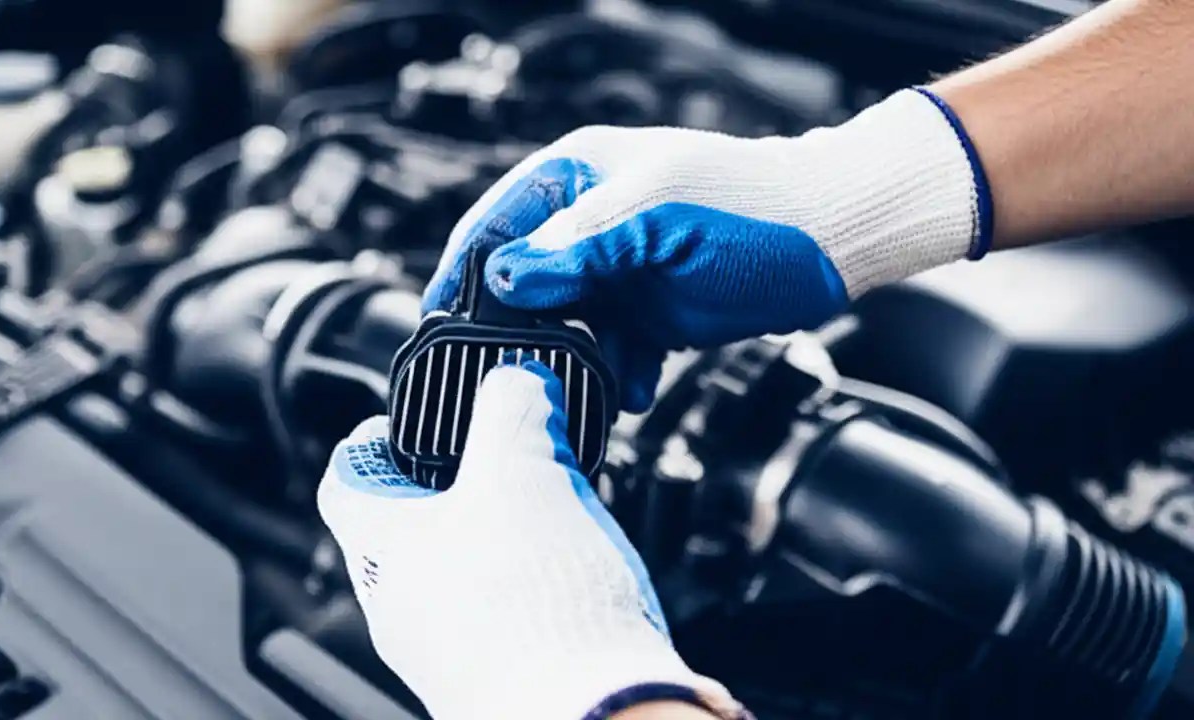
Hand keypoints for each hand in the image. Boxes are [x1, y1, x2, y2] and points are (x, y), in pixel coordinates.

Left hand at [318, 362, 744, 719]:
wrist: (592, 717)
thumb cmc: (536, 607)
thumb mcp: (523, 468)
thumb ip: (514, 408)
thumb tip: (516, 382)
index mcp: (383, 550)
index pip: (344, 482)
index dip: (368, 441)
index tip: (398, 422)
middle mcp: (401, 609)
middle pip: (404, 530)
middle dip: (452, 488)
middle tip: (500, 460)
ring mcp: (445, 653)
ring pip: (455, 575)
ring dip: (495, 538)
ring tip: (550, 514)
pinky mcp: (495, 680)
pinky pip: (497, 617)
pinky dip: (526, 586)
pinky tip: (571, 575)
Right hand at [424, 89, 987, 411]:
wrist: (832, 241)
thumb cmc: (752, 209)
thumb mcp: (656, 223)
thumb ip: (578, 251)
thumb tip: (504, 278)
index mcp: (576, 179)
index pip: (495, 226)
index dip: (464, 275)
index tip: (440, 325)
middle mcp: (587, 224)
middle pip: (522, 283)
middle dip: (519, 332)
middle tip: (509, 376)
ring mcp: (616, 270)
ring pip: (564, 326)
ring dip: (569, 361)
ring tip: (578, 390)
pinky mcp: (646, 312)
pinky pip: (608, 350)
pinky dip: (613, 374)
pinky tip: (628, 391)